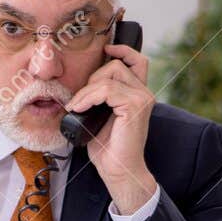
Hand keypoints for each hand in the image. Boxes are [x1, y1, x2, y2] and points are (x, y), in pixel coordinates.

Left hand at [66, 41, 156, 214]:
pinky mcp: (135, 106)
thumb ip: (98, 98)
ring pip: (110, 76)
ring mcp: (142, 98)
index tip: (105, 49)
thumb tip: (79, 86)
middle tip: (80, 100)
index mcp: (138, 93)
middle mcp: (144, 93)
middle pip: (117, 65)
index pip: (137, 60)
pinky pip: (106, 90)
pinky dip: (88, 97)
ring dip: (86, 90)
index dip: (122, 50)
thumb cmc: (108, 149)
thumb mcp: (100, 117)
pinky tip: (79, 108)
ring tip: (77, 107)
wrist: (118, 170)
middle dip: (93, 78)